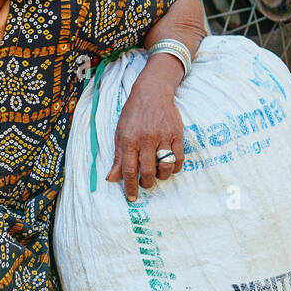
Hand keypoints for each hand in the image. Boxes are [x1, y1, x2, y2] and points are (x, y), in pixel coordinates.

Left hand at [106, 61, 185, 200]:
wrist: (152, 93)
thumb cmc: (133, 114)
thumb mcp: (120, 133)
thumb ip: (118, 157)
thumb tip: (112, 179)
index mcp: (129, 139)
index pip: (129, 169)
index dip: (130, 186)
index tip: (131, 197)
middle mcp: (146, 139)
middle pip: (148, 171)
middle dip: (146, 183)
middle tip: (145, 184)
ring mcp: (163, 137)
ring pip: (165, 167)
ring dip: (161, 176)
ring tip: (157, 175)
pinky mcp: (176, 134)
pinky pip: (178, 158)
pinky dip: (174, 168)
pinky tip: (169, 168)